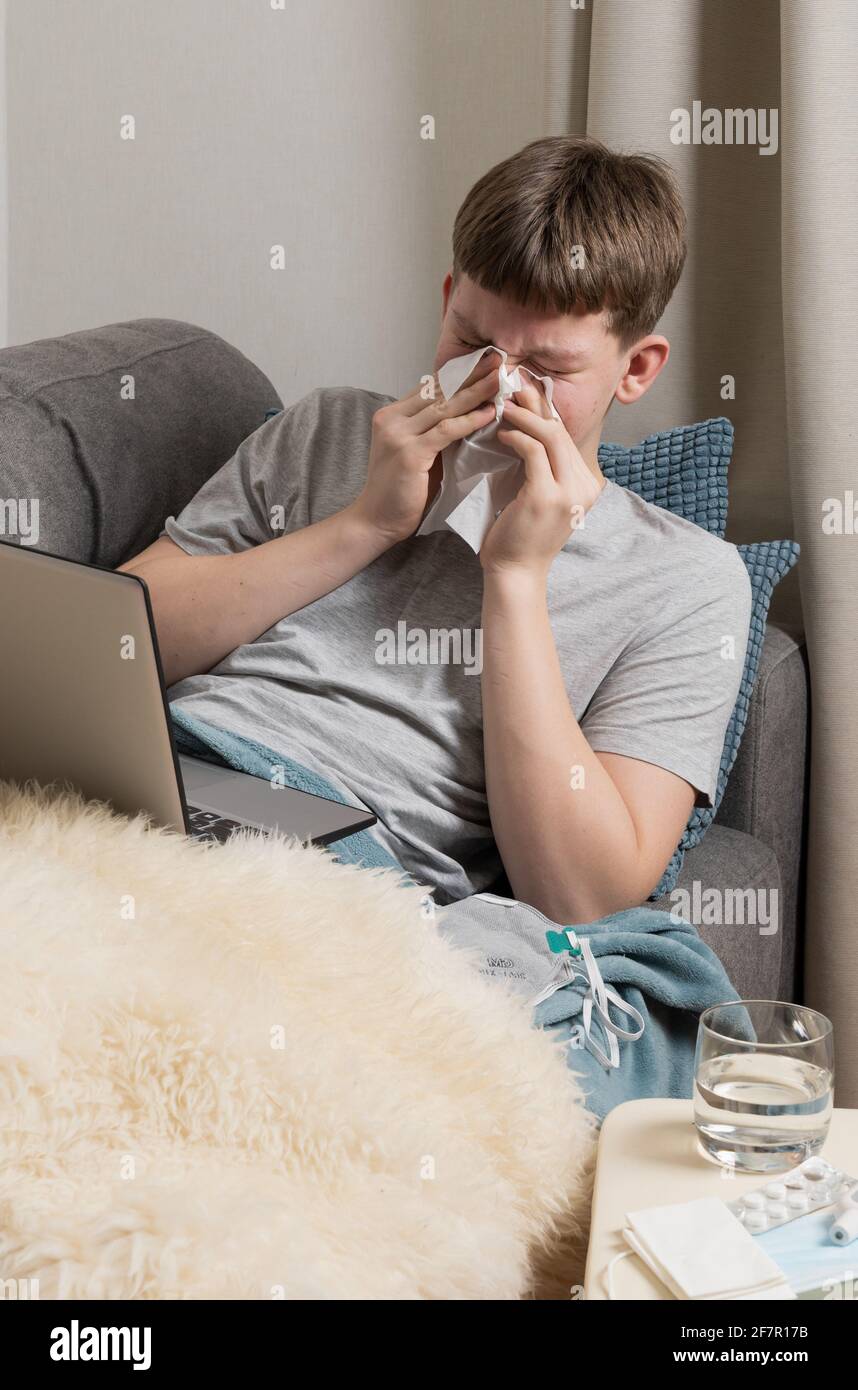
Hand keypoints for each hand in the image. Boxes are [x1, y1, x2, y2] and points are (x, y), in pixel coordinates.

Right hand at [350, 353, 499, 544]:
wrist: (376, 521)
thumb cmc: (400, 492)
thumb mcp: (416, 452)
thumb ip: (433, 432)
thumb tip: (468, 414)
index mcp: (391, 415)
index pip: (430, 387)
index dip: (459, 374)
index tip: (485, 363)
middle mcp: (392, 419)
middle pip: (439, 390)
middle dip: (471, 374)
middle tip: (498, 360)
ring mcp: (398, 435)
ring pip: (445, 406)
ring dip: (476, 391)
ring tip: (500, 379)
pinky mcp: (410, 453)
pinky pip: (446, 431)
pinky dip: (470, 420)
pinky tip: (490, 412)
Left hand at [480, 377, 603, 576]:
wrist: (516, 572)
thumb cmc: (520, 535)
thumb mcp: (539, 496)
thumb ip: (543, 467)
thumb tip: (531, 426)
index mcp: (587, 485)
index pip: (567, 437)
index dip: (547, 410)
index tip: (527, 389)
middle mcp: (585, 486)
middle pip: (562, 431)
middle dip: (537, 404)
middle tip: (514, 386)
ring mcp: (569, 492)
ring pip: (551, 436)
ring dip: (525, 415)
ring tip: (504, 405)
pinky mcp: (546, 496)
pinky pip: (533, 452)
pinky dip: (517, 437)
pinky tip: (502, 433)